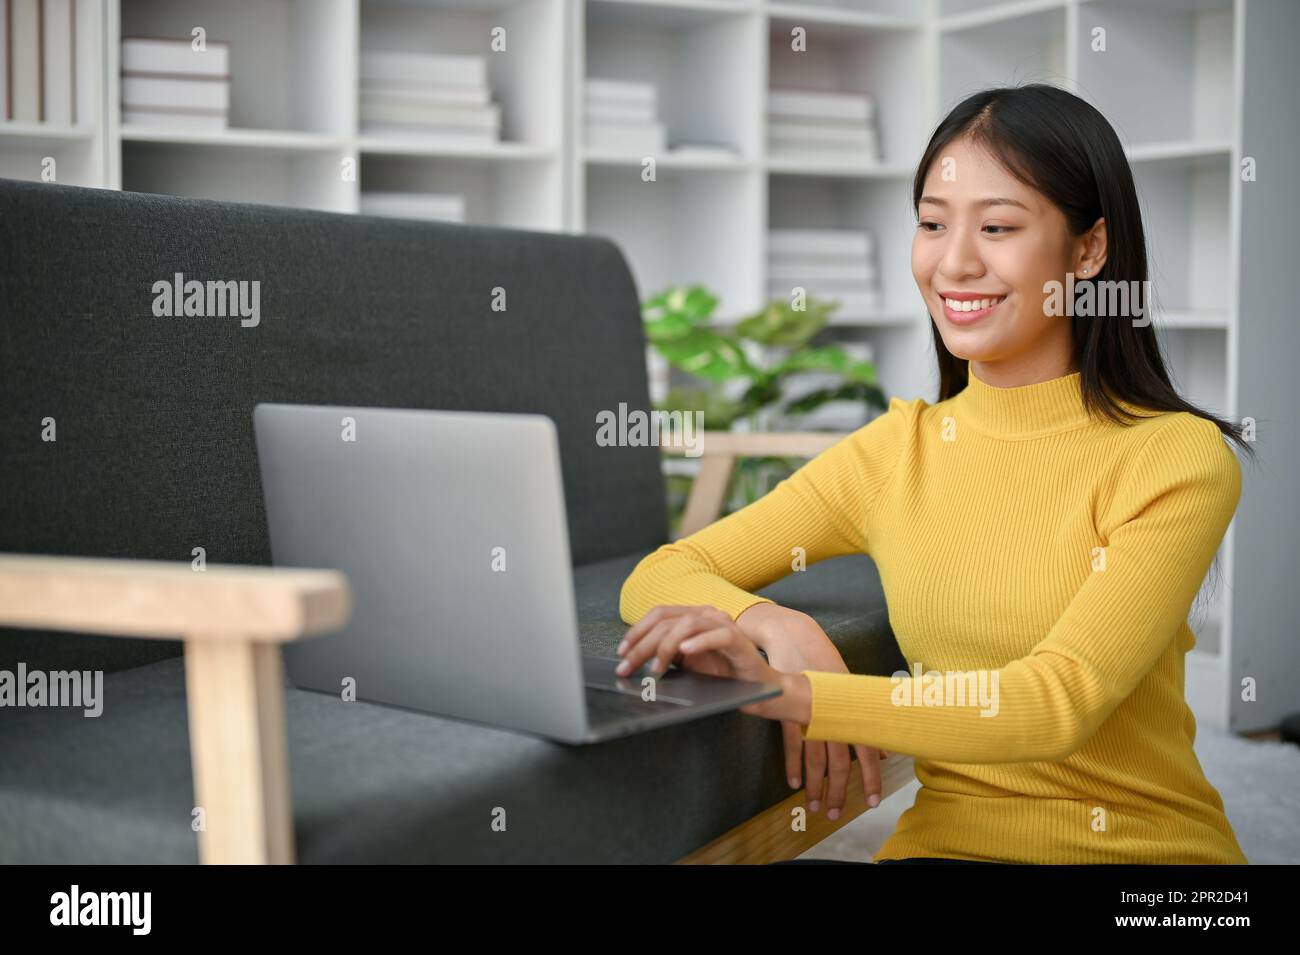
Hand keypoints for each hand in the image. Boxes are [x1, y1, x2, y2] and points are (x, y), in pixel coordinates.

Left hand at [616, 604, 800, 720]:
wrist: (763, 689)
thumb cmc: (726, 676)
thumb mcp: (689, 665)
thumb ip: (669, 656)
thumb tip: (637, 660)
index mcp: (694, 617)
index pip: (659, 614)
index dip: (637, 631)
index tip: (621, 652)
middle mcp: (707, 615)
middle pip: (667, 620)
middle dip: (642, 645)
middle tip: (628, 667)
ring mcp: (724, 625)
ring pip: (688, 623)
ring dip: (666, 646)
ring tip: (656, 668)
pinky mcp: (739, 641)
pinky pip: (718, 636)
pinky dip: (699, 642)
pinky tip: (684, 652)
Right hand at [736, 603, 888, 819]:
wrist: (792, 634)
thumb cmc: (822, 660)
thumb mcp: (847, 688)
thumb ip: (864, 721)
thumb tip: (884, 752)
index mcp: (852, 707)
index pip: (867, 748)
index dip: (871, 776)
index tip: (873, 800)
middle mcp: (833, 713)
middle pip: (840, 761)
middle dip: (841, 790)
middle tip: (838, 814)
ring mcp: (809, 713)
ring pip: (816, 758)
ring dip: (817, 785)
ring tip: (816, 806)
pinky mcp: (787, 710)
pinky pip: (792, 744)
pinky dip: (793, 765)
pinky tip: (795, 783)